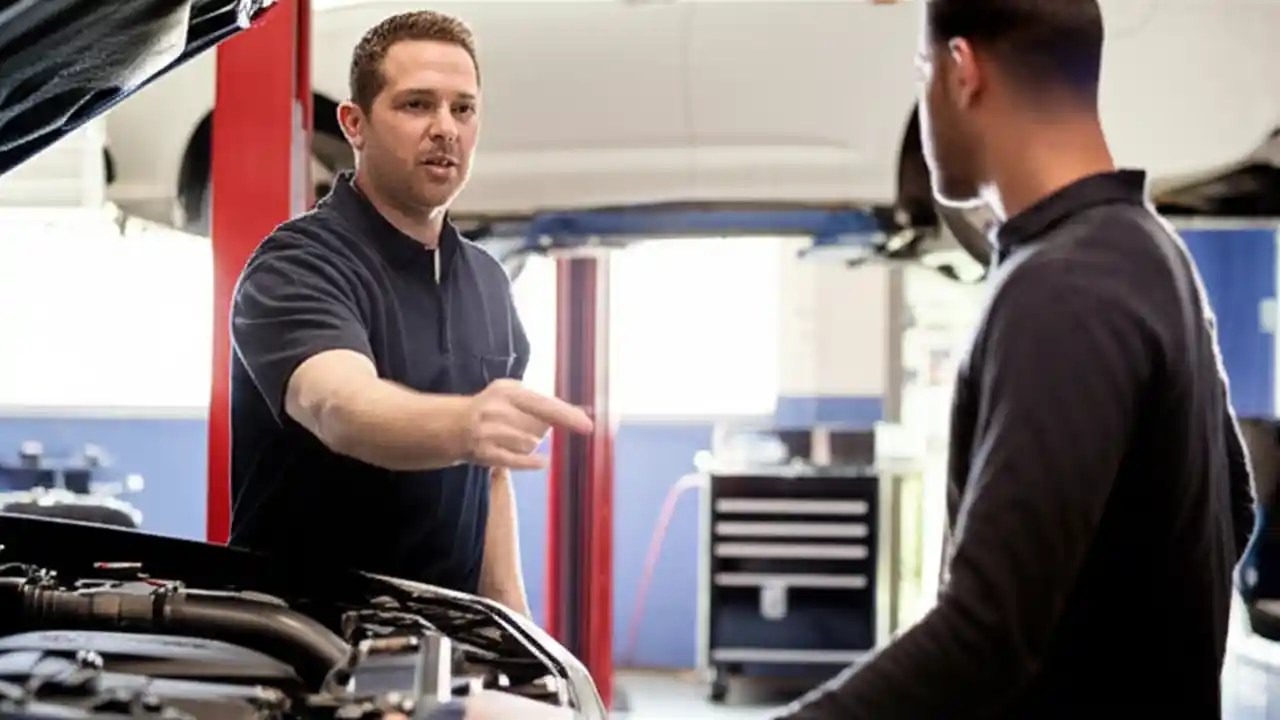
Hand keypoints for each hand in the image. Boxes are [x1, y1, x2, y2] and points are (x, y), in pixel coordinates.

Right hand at [463, 379, 592, 469]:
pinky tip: (542, 462)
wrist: (451, 426)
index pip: (544, 404)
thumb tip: (582, 412)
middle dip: (543, 430)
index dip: (567, 415)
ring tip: (513, 436)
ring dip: (531, 444)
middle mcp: (497, 410)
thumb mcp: (511, 394)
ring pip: (530, 444)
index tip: (588, 425)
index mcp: (508, 392)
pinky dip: (531, 462)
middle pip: (540, 427)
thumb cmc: (492, 408)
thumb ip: (542, 403)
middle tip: (532, 427)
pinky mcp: (485, 454)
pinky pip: (517, 461)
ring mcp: (489, 433)